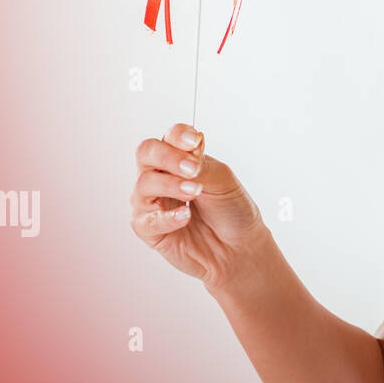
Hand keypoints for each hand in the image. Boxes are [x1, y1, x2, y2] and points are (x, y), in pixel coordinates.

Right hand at [130, 123, 266, 288]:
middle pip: (146, 153)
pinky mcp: (149, 229)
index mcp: (180, 159)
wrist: (239, 246)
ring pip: (144, 184)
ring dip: (171, 185)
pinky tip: (185, 216)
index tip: (195, 141)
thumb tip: (190, 148)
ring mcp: (152, 202)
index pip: (169, 137)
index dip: (179, 135)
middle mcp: (161, 176)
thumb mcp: (223, 180)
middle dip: (168, 157)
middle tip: (191, 168)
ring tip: (195, 191)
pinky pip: (147, 220)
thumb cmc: (231, 210)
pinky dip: (167, 217)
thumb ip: (202, 164)